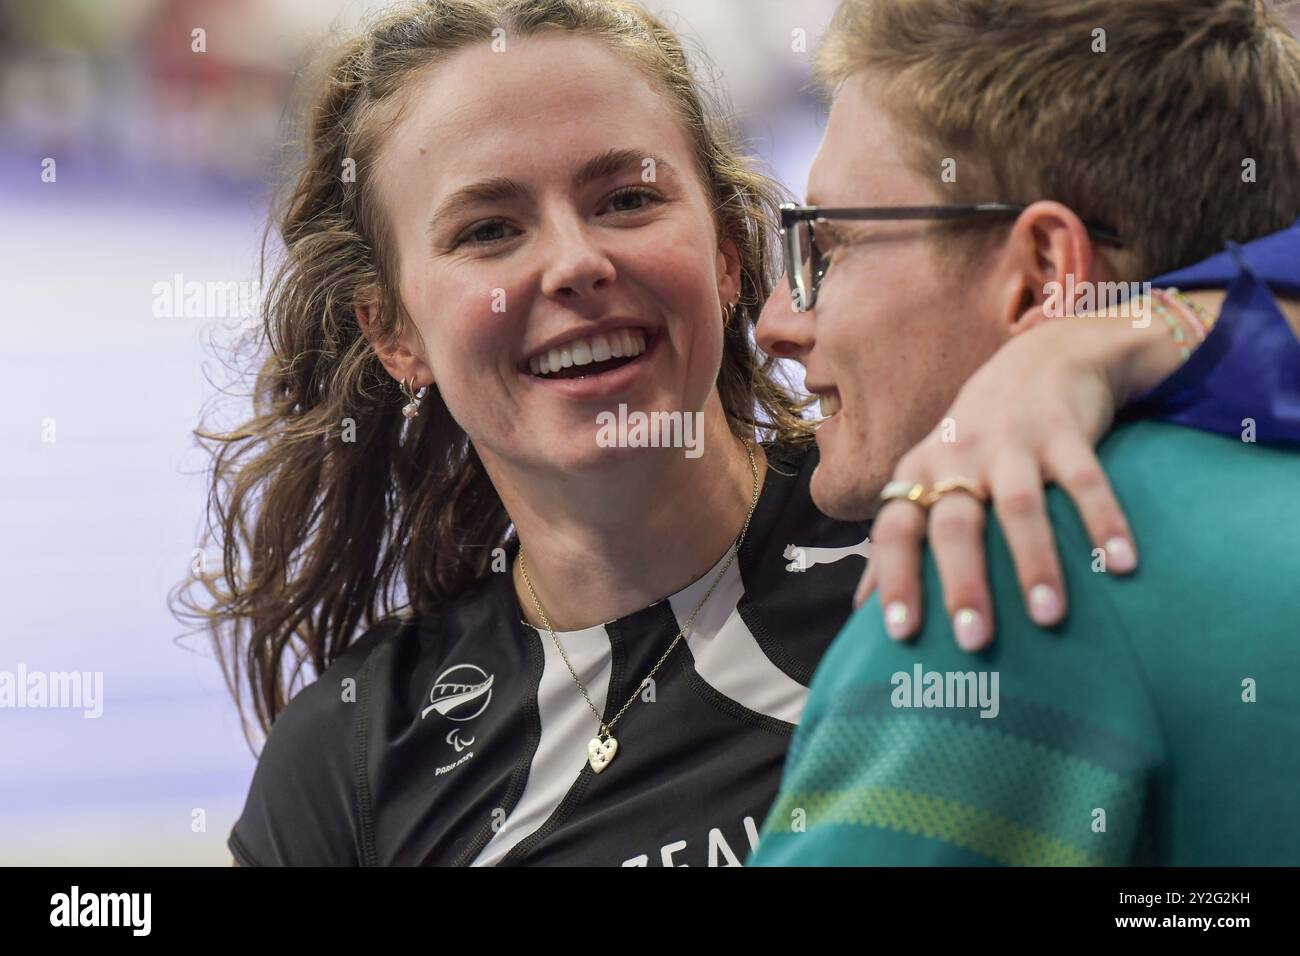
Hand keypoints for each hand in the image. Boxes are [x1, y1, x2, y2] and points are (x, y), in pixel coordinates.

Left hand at [855, 290, 1223, 650]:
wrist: (1042, 359)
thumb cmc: (975, 441)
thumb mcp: (928, 478)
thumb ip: (897, 541)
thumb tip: (861, 613)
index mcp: (919, 473)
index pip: (895, 529)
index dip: (894, 578)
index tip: (901, 634)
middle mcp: (958, 456)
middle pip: (955, 524)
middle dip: (963, 582)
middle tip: (973, 640)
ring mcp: (1012, 441)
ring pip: (1019, 507)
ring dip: (1034, 562)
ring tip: (1048, 618)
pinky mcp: (1064, 430)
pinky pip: (1085, 480)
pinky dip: (1104, 521)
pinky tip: (1123, 564)